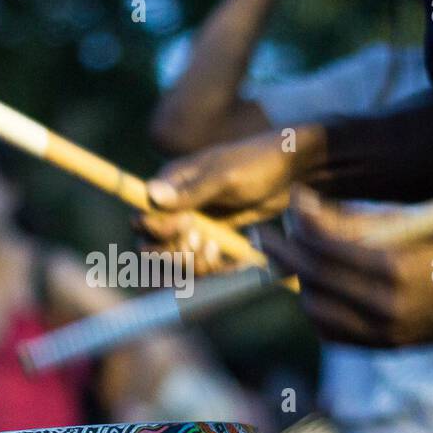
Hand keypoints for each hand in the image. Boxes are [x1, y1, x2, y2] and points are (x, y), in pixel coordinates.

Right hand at [139, 127, 319, 273]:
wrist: (290, 172)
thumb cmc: (257, 164)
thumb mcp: (224, 177)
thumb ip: (189, 191)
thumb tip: (150, 194)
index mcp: (171, 184)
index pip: (142, 217)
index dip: (157, 230)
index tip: (187, 224)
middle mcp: (177, 206)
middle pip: (153, 246)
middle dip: (173, 254)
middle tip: (200, 243)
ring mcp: (195, 223)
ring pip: (178, 260)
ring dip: (194, 264)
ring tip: (217, 250)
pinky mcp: (214, 237)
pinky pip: (202, 263)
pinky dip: (215, 267)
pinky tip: (235, 261)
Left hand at [260, 187, 432, 346]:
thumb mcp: (406, 221)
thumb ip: (350, 220)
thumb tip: (299, 209)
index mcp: (396, 268)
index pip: (325, 248)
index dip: (299, 226)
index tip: (288, 209)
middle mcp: (388, 307)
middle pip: (313, 281)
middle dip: (286, 256)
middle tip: (269, 237)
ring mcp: (387, 333)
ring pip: (316, 311)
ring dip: (301, 283)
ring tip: (298, 261)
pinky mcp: (387, 346)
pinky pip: (334, 332)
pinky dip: (319, 308)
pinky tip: (319, 287)